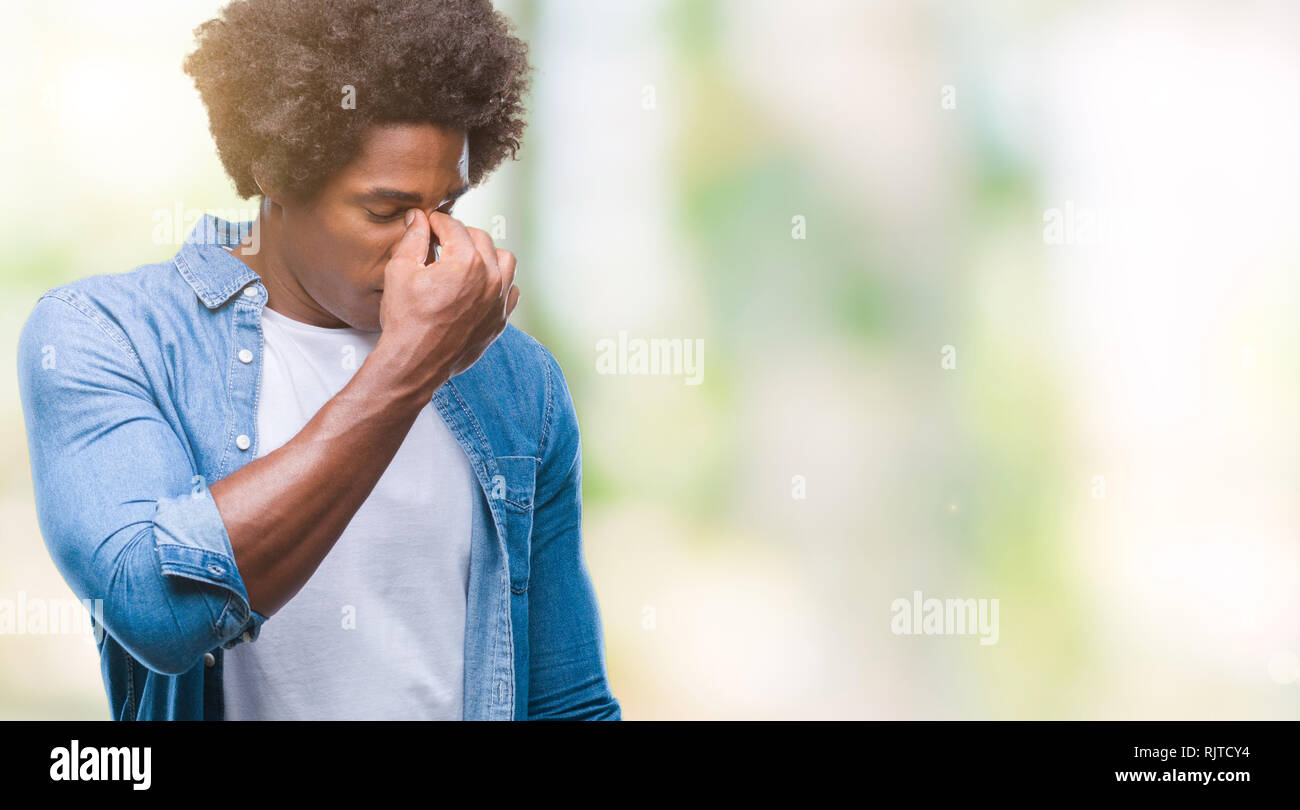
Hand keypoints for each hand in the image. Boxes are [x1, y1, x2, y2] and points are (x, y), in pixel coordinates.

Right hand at [375, 208, 519, 395]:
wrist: (415, 362)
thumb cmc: (405, 319)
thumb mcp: (400, 271)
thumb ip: (413, 239)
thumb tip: (418, 218)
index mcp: (466, 261)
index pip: (454, 226)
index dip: (436, 222)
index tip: (428, 225)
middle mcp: (490, 278)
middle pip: (480, 238)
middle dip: (459, 235)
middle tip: (441, 242)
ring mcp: (499, 300)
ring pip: (505, 260)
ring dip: (487, 254)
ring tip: (466, 260)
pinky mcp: (501, 319)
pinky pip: (511, 290)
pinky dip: (500, 282)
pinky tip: (480, 285)